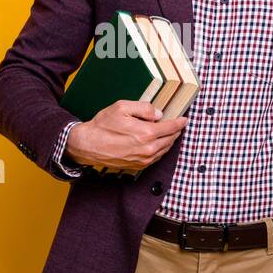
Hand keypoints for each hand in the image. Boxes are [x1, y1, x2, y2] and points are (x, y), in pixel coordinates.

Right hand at [66, 100, 187, 172]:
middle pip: (170, 139)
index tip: (184, 119)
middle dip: (176, 131)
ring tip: (169, 133)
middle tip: (178, 125)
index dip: (180, 122)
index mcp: (146, 133)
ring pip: (164, 150)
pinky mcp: (137, 166)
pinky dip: (160, 149)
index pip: (171, 127)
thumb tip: (158, 114)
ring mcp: (143, 159)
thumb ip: (144, 108)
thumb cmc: (103, 125)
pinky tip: (157, 143)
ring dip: (169, 141)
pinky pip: (155, 157)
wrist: (87, 145)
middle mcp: (148, 149)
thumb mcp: (122, 107)